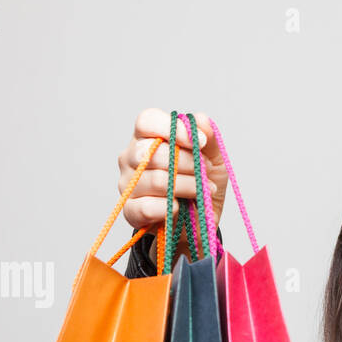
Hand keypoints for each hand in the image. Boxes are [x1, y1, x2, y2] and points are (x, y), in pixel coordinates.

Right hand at [117, 108, 227, 233]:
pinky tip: (180, 207)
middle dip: (187, 163)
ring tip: (201, 192)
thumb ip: (208, 137)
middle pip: (152, 152)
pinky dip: (170, 208)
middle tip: (204, 174)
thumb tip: (201, 120)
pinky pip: (146, 207)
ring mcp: (128, 184)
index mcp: (147, 138)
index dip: (174, 129)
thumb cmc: (201, 185)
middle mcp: (131, 158)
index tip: (201, 142)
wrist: (199, 222)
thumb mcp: (213, 159)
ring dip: (188, 187)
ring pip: (157, 180)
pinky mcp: (130, 211)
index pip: (147, 121)